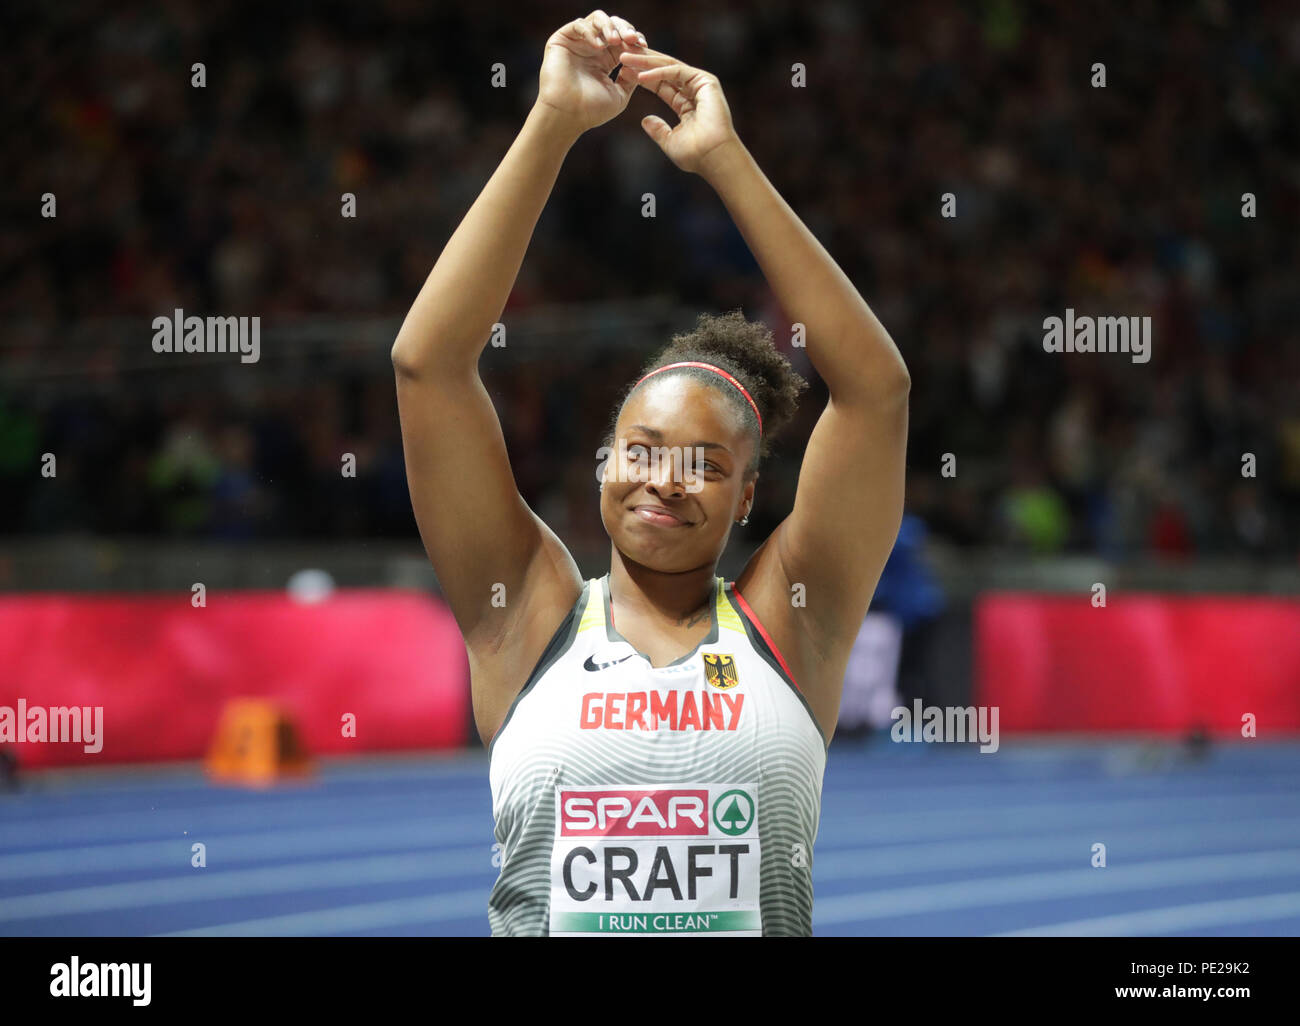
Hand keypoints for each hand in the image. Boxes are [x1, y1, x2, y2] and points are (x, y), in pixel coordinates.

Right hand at [536, 11, 648, 135]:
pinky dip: (591, 31)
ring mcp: (577, 43)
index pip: (624, 39)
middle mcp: (592, 49)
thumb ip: (632, 78)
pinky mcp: (562, 40)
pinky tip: (598, 45)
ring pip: (597, 19)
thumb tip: (642, 63)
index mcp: (606, 60)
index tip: (643, 45)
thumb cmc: (591, 110)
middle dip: (625, 29)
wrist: (567, 115)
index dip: (634, 39)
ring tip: (615, 40)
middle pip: (613, 25)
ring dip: (610, 27)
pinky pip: (579, 25)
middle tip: (631, 39)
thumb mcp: (620, 95)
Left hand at [615, 47, 740, 175]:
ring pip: (668, 66)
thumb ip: (658, 130)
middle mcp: (693, 91)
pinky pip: (677, 71)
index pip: (660, 85)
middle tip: (619, 56)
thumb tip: (644, 121)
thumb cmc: (695, 154)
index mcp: (685, 104)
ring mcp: (700, 84)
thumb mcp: (670, 141)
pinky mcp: (706, 81)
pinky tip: (641, 76)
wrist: (713, 157)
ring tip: (625, 59)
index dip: (641, 78)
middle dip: (641, 63)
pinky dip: (658, 72)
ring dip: (645, 62)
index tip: (622, 73)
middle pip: (663, 71)